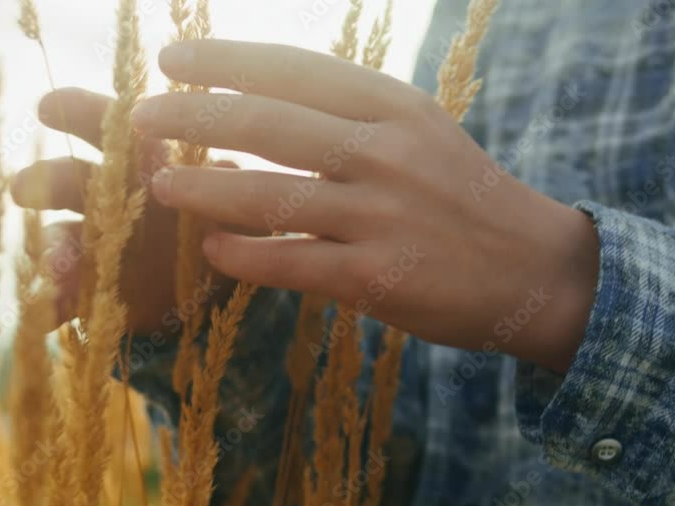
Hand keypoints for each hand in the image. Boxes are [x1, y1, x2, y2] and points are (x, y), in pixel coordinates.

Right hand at [11, 88, 246, 332]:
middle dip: (46, 181)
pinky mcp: (90, 290)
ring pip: (61, 240)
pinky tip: (46, 314)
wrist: (217, 289)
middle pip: (71, 181)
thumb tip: (227, 166)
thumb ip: (230, 193)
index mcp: (147, 166)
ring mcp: (94, 246)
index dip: (80, 112)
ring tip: (54, 271)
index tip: (48, 105)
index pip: (111, 129)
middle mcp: (111, 200)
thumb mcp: (238, 213)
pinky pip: (64, 297)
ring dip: (51, 251)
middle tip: (22, 189)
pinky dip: (53, 304)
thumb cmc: (225, 232)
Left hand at [130, 39, 600, 372]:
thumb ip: (350, 114)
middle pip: (267, 123)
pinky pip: (292, 262)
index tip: (173, 59)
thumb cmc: (463, 196)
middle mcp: (384, 152)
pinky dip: (245, 256)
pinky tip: (212, 250)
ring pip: (269, 193)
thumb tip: (265, 98)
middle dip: (193, 115)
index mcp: (392, 107)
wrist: (534, 268)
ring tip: (157, 184)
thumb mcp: (417, 131)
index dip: (225, 61)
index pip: (294, 69)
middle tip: (140, 114)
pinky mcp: (377, 277)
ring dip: (203, 186)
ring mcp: (380, 215)